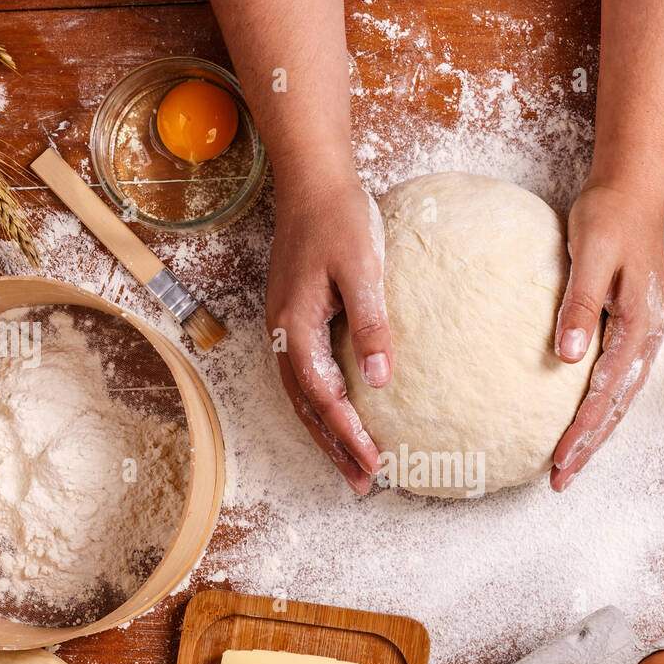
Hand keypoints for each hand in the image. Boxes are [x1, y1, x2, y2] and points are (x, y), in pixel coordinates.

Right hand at [266, 173, 391, 494]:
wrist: (312, 179)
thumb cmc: (339, 217)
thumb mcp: (362, 267)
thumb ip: (371, 323)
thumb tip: (379, 380)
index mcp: (296, 327)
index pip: (324, 398)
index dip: (348, 435)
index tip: (375, 464)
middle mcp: (284, 334)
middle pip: (307, 409)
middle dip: (334, 449)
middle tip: (363, 484)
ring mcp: (286, 327)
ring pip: (303, 397)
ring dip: (327, 433)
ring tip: (352, 463)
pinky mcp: (295, 319)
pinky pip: (306, 376)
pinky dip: (323, 405)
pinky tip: (343, 414)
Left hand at [550, 182, 663, 491]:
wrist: (632, 188)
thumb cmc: (609, 216)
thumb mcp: (591, 254)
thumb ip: (580, 305)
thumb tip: (567, 358)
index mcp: (641, 324)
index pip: (607, 390)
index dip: (584, 428)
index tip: (560, 457)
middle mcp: (648, 336)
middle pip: (617, 405)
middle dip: (589, 445)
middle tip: (560, 480)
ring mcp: (644, 334)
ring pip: (620, 397)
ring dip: (596, 432)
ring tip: (569, 464)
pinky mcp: (633, 327)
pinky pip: (617, 379)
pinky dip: (601, 406)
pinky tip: (583, 421)